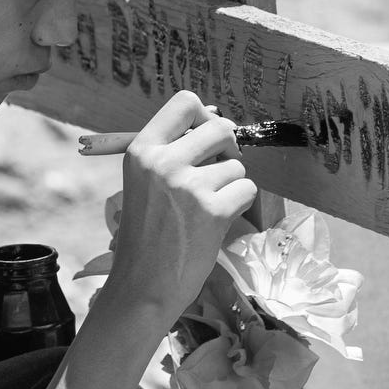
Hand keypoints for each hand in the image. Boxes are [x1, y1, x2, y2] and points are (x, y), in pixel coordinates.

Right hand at [105, 91, 257, 324]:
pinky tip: (217, 222)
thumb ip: (172, 153)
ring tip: (206, 210)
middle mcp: (163, 162)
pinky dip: (239, 205)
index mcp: (142, 151)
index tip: (208, 136)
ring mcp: (188, 186)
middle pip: (220, 129)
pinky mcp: (212, 210)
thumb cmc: (146, 236)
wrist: (142, 286)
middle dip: (228, 150)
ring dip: (231, 185)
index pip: (184, 102)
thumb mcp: (144, 183)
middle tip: (218, 174)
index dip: (205, 116)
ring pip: (236, 165)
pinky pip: (247, 189)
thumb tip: (218, 121)